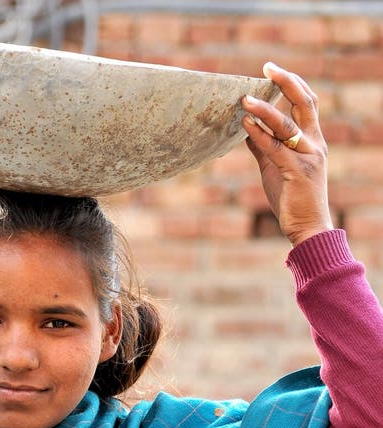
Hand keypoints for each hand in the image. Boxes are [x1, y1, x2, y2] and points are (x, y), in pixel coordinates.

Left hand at [241, 62, 334, 246]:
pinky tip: (245, 126)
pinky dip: (260, 135)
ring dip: (265, 110)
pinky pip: (276, 149)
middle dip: (286, 82)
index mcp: (313, 141)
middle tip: (266, 68)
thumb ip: (264, 148)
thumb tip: (247, 130)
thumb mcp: (275, 168)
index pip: (307, 103)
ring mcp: (308, 158)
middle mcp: (315, 145)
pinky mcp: (297, 173)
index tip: (272, 70)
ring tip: (245, 100)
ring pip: (287, 125)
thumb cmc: (292, 199)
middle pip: (305, 103)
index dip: (291, 83)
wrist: (308, 228)